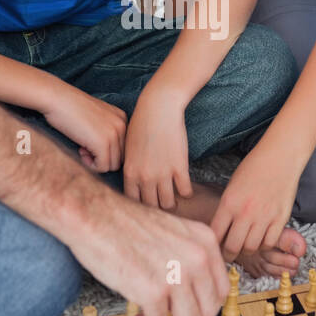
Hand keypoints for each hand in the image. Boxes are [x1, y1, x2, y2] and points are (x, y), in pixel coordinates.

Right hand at [42, 84, 127, 172]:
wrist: (57, 99)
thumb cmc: (70, 108)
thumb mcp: (95, 117)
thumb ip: (106, 132)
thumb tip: (109, 158)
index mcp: (122, 118)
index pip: (122, 147)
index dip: (106, 151)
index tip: (89, 143)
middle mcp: (122, 125)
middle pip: (120, 158)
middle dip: (102, 158)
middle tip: (84, 148)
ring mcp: (114, 134)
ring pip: (113, 165)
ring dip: (96, 162)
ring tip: (82, 149)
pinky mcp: (103, 143)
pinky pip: (103, 167)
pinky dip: (91, 165)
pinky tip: (81, 152)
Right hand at [68, 190, 229, 315]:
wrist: (93, 214)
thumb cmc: (124, 224)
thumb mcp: (172, 233)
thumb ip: (188, 258)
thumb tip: (193, 295)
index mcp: (204, 241)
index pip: (222, 289)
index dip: (206, 307)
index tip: (190, 311)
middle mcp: (197, 257)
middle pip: (210, 309)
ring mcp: (177, 274)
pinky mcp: (153, 290)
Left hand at [123, 92, 191, 209]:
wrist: (158, 109)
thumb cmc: (141, 124)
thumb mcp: (129, 149)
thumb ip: (131, 168)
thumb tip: (135, 183)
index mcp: (130, 173)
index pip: (133, 202)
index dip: (140, 204)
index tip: (146, 202)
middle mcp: (145, 177)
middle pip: (151, 206)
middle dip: (156, 206)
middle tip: (161, 203)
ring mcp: (163, 174)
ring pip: (168, 203)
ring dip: (171, 202)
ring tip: (174, 198)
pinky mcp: (180, 167)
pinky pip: (185, 191)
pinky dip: (186, 192)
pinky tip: (185, 188)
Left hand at [210, 145, 297, 261]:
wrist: (280, 157)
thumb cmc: (254, 168)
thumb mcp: (231, 186)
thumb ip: (226, 208)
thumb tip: (220, 230)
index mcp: (229, 203)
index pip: (215, 234)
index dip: (212, 245)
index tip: (213, 249)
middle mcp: (245, 212)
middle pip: (232, 246)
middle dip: (227, 254)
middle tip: (227, 256)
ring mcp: (264, 217)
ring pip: (251, 248)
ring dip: (246, 250)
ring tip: (244, 247)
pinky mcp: (281, 218)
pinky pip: (270, 242)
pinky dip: (264, 245)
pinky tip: (260, 239)